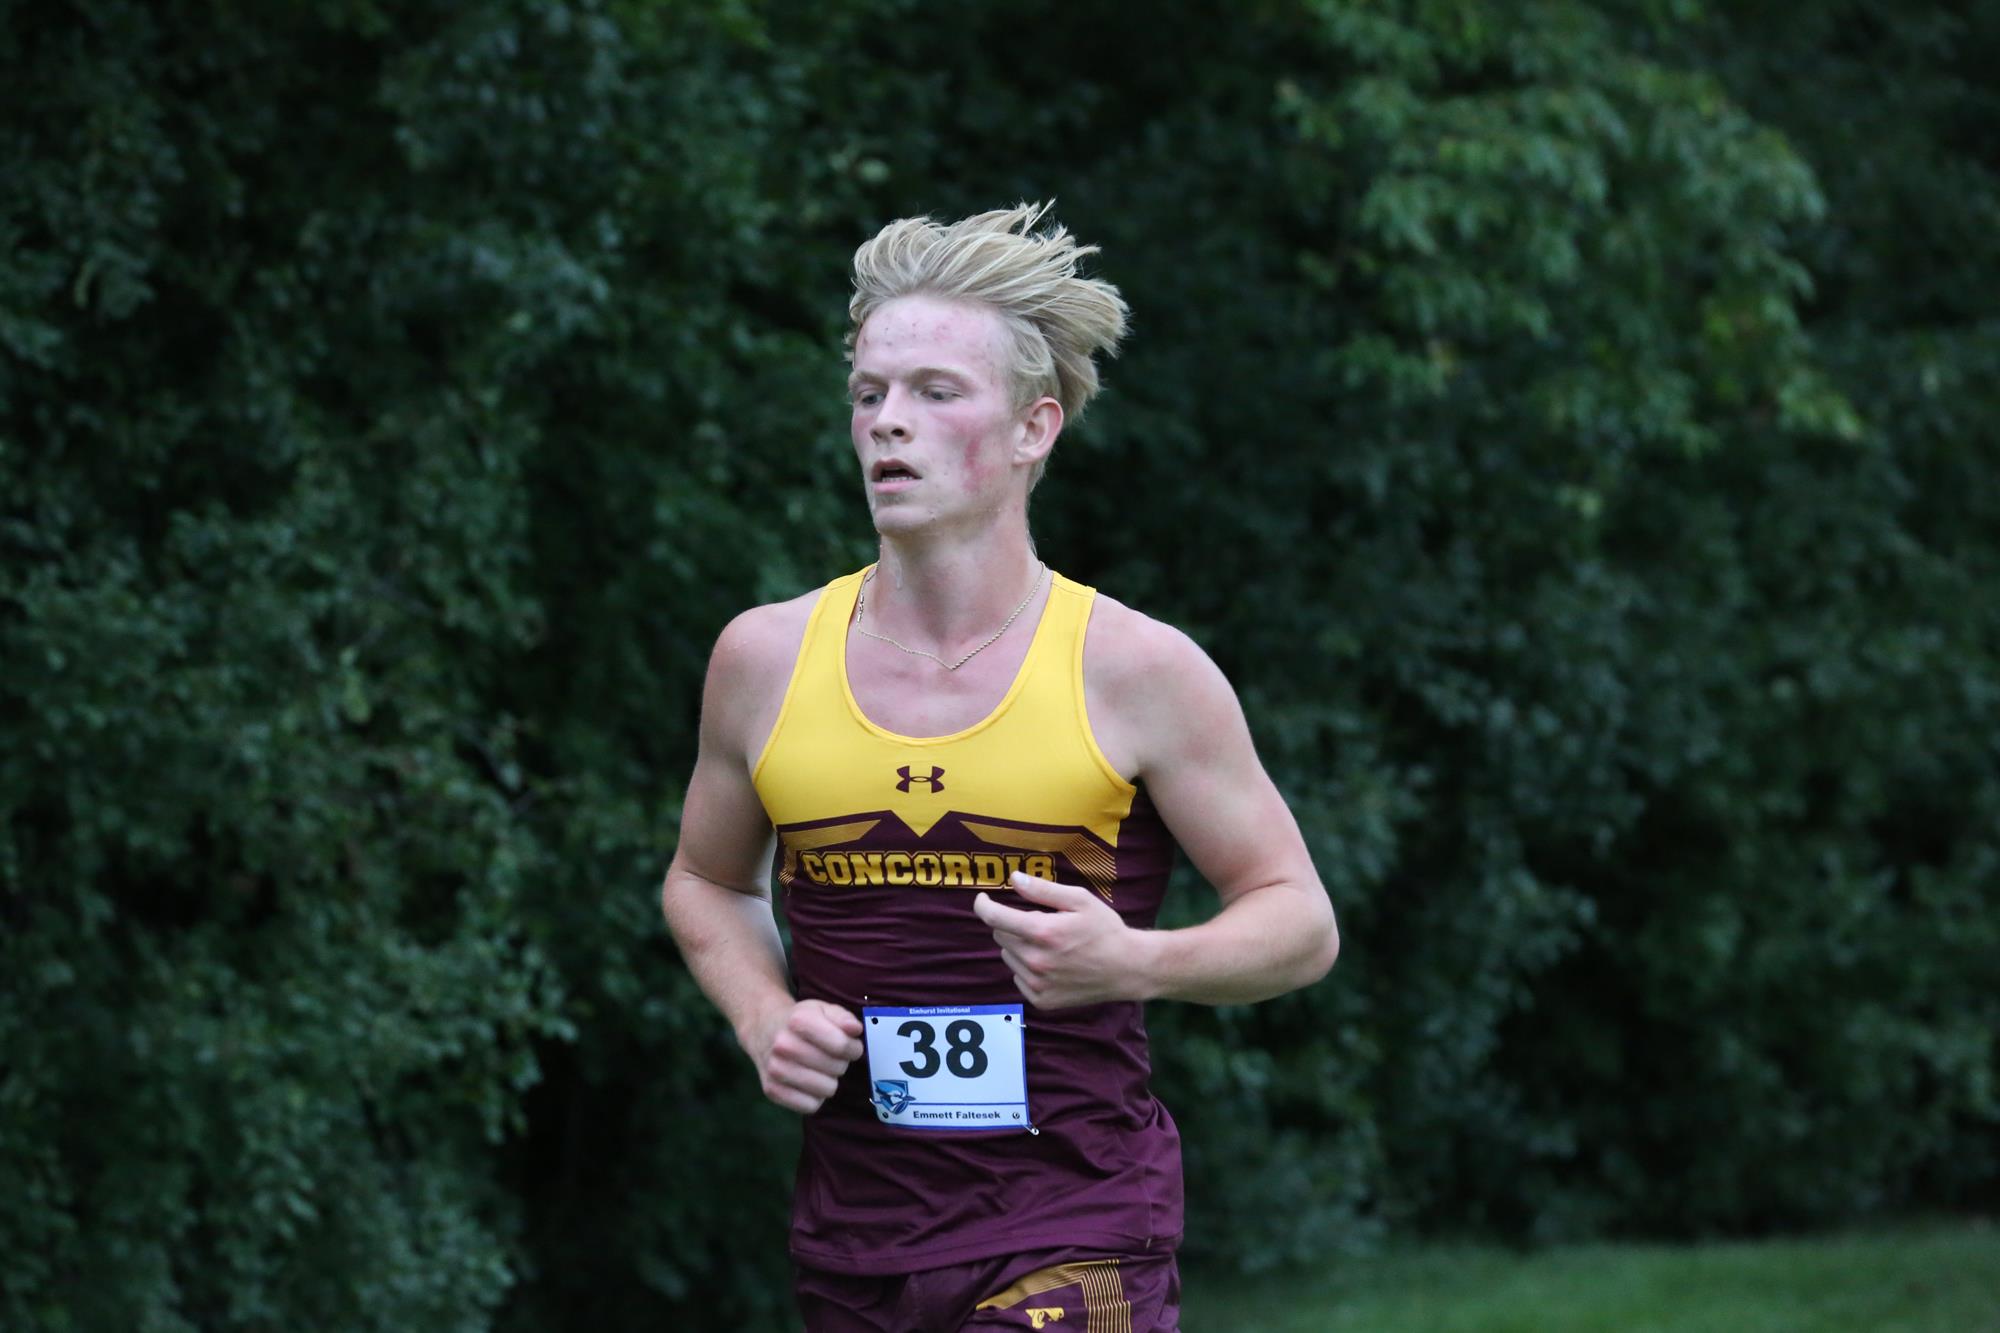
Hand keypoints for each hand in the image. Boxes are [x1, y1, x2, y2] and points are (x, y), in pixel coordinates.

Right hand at [747, 998, 862, 1113]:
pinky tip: (809, 1082)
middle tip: (830, 1056)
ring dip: (829, 1080)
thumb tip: (855, 1030)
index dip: (853, 1048)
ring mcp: (775, 1070)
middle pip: (837, 1068)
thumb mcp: (823, 1009)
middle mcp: (783, 1046)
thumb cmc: (801, 1020)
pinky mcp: (772, 1091)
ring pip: (827, 1089)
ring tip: (820, 1068)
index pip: (842, 1045)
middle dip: (840, 1063)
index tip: (850, 1046)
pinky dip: (815, 1097)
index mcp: (798, 1021)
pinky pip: (811, 1106)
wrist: (764, 1030)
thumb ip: (843, 1018)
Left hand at [972, 872, 1151, 1009]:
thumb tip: (1014, 879)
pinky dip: (1027, 968)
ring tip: (1050, 944)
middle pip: (1000, 935)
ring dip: (1019, 946)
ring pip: (1008, 956)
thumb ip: (1043, 890)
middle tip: (1041, 922)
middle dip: (1012, 924)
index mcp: (1043, 933)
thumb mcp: (1080, 900)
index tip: (982, 899)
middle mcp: (1036, 961)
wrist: (1127, 969)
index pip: (995, 918)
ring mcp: (1037, 984)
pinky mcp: (1041, 1000)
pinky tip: (1052, 964)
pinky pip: (1018, 977)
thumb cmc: (1105, 930)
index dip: (983, 905)